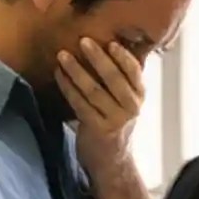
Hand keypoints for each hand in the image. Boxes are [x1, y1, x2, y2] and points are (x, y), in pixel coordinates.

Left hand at [54, 38, 144, 177]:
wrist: (111, 159)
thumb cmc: (114, 121)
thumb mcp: (125, 100)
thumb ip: (120, 78)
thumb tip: (108, 41)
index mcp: (139, 95)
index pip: (134, 71)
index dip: (123, 56)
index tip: (110, 42)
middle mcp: (131, 107)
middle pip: (114, 78)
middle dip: (97, 58)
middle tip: (83, 40)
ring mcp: (115, 120)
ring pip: (93, 90)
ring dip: (76, 70)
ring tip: (63, 55)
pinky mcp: (97, 129)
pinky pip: (79, 103)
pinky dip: (67, 87)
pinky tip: (58, 75)